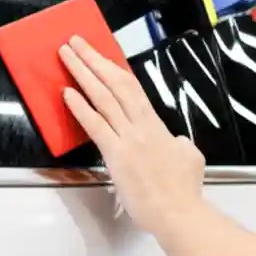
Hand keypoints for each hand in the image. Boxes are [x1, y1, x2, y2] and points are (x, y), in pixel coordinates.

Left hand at [58, 35, 206, 233]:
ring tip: (66, 56)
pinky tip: (67, 92)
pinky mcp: (116, 156)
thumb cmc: (184, 191)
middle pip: (114, 84)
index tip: (99, 54)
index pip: (132, 88)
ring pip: (103, 98)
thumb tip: (174, 141)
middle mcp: (140, 126)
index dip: (113, 68)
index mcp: (156, 125)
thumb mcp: (189, 157)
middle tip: (75, 42)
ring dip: (83, 74)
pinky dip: (80, 107)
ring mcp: (128, 139)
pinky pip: (96, 125)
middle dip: (93, 60)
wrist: (179, 212)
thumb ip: (178, 144)